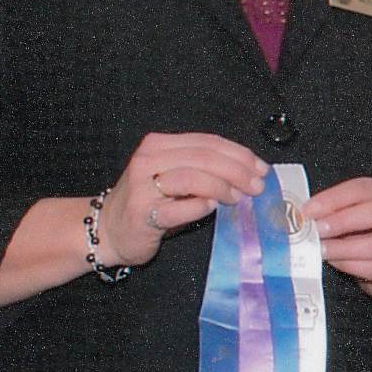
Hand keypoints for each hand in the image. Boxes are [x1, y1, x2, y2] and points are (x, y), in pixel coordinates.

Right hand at [99, 131, 267, 265]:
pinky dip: (200, 207)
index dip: (239, 154)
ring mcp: (143, 185)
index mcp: (159, 144)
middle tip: (256, 186)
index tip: (261, 169)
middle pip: (203, 157)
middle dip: (237, 171)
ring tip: (237, 199)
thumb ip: (204, 170)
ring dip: (221, 187)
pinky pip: (179, 209)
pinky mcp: (142, 213)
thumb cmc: (150, 204)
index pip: (208, 142)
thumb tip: (249, 173)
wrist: (110, 229)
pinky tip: (212, 209)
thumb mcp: (176, 177)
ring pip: (192, 177)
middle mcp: (149, 159)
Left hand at [304, 176, 371, 302]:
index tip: (308, 211)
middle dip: (342, 221)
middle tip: (316, 230)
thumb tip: (307, 215)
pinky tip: (336, 263)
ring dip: (343, 248)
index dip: (332, 199)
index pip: (362, 189)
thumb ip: (337, 209)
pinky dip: (352, 265)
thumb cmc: (371, 232)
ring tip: (321, 249)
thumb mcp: (357, 211)